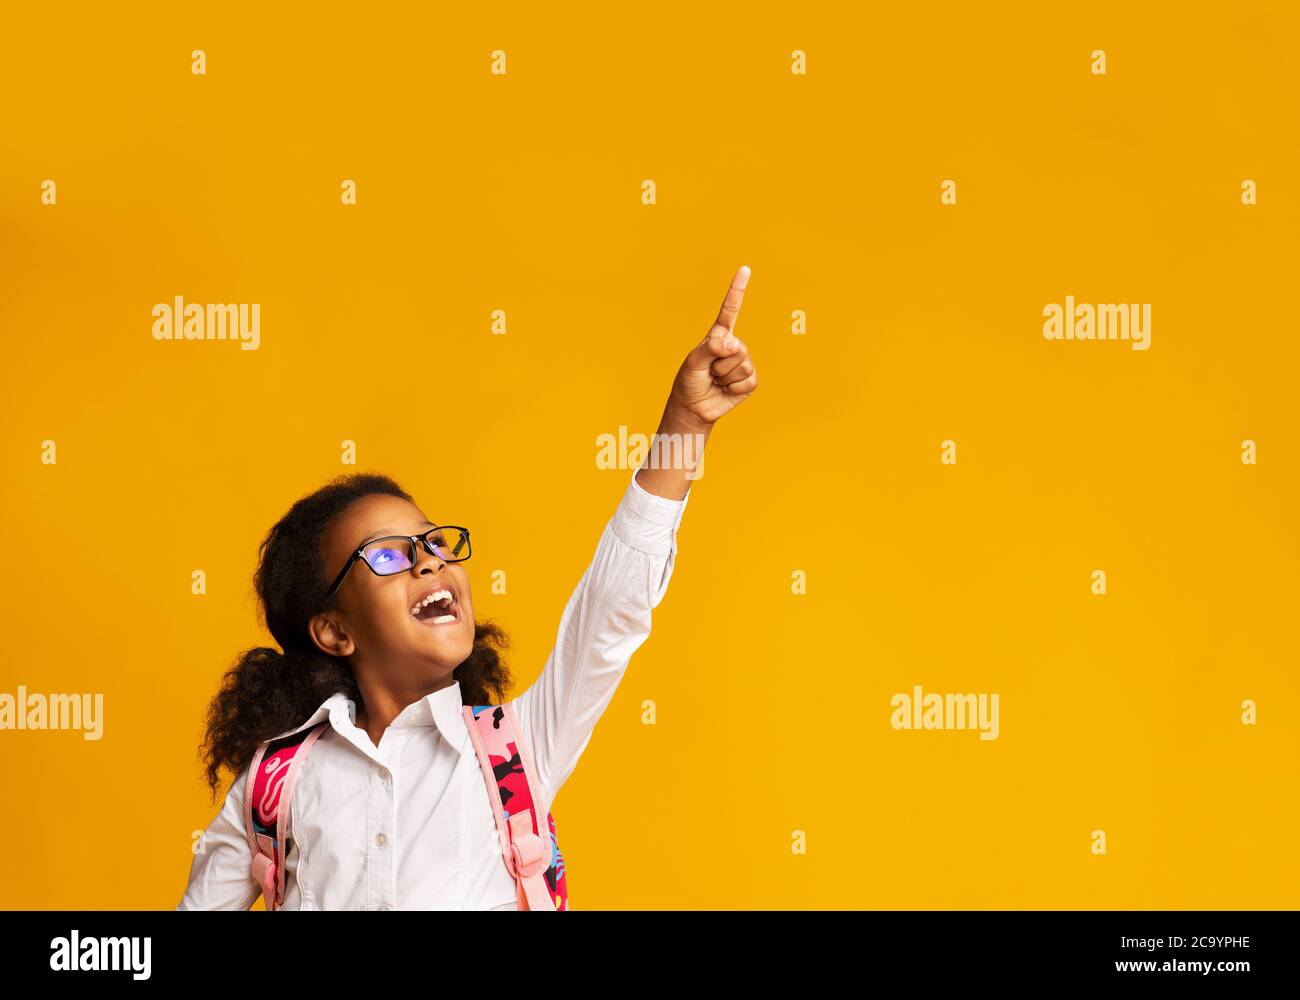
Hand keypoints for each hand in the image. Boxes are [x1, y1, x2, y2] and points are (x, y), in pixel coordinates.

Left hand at [669, 265, 758, 427]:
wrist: (694, 408)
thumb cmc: (689, 382)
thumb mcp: (693, 362)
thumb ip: (710, 349)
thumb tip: (732, 343)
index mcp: (718, 336)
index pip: (730, 310)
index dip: (738, 290)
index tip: (745, 269)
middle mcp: (733, 346)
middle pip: (737, 347)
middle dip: (720, 363)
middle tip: (709, 372)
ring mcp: (743, 362)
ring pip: (742, 365)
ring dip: (725, 377)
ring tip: (715, 380)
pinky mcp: (750, 380)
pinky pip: (748, 380)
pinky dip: (734, 388)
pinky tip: (725, 389)